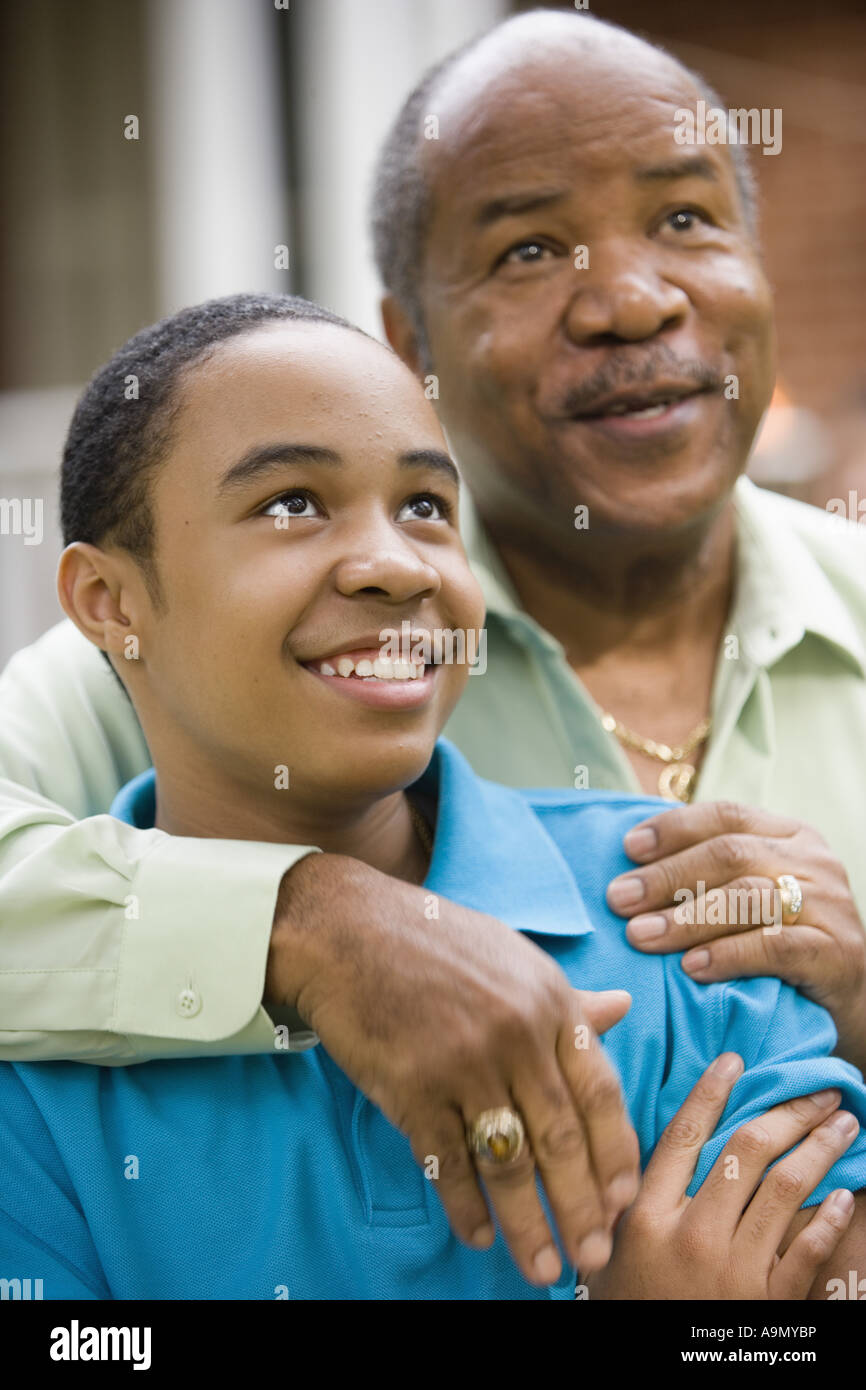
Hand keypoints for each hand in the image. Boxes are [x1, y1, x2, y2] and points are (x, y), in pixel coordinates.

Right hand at [266, 852, 639, 1286]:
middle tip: (593, 1258)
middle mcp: (516, 1035)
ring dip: (529, 1225)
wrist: (347, 930)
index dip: (615, 1154)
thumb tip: (620, 1009)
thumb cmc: (435, 941)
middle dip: (581, 1208)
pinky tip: (479, 1234)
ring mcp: (464, 1063)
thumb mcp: (514, 957)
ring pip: (508, 1163)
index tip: (622, 1202)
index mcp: (549, 1002)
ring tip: (543, 1270)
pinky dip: (465, 1206)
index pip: (600, 1093)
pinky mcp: (412, 1087)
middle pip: (561, 1140)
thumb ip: (567, 997)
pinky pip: (447, 1162)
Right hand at [585, 1054, 858, 1299]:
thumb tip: (665, 1144)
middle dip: (788, 1112)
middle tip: (819, 1090)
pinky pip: (807, 1252)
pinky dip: (831, 1221)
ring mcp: (733, 1271)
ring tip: (842, 1124)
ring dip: (820, 1151)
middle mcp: (692, 1235)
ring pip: (785, 1190)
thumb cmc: (630, 1312)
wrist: (651, 1383)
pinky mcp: (767, 1306)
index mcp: (646, 1218)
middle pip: (746, 1153)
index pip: (684, 1135)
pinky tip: (846, 1196)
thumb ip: (633, 1201)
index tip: (737, 1061)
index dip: (712, 1092)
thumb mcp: (614, 1253)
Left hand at [606, 801, 865, 1071]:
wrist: (855, 1005)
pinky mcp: (836, 953)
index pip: (726, 816)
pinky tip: (691, 968)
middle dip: (667, 876)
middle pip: (730, 854)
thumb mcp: (755, 897)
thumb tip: (633, 869)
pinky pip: (775, 947)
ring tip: (640, 935)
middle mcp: (813, 862)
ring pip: (749, 897)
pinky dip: (728, 954)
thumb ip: (713, 875)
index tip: (628, 847)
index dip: (674, 828)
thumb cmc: (788, 946)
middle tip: (619, 899)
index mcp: (790, 836)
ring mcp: (829, 906)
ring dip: (686, 917)